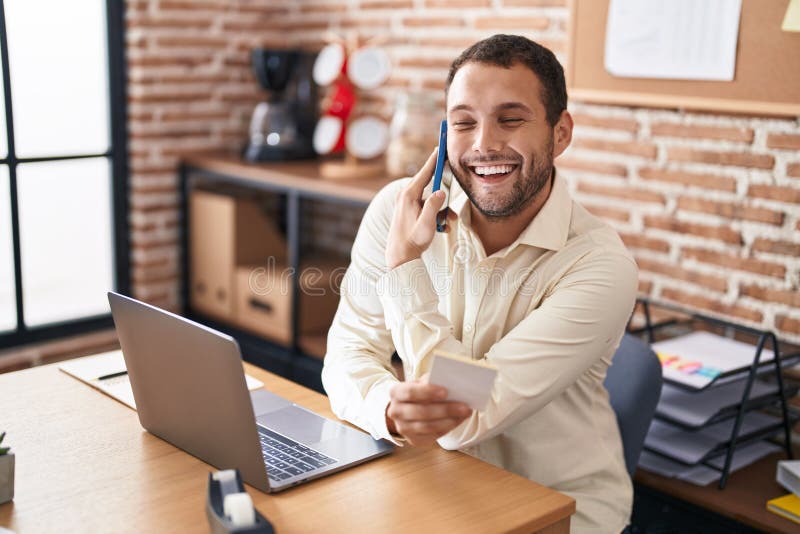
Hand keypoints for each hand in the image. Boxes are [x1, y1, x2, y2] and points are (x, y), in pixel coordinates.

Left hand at [385, 148, 447, 269]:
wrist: (400, 257)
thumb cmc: (412, 241)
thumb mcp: (426, 225)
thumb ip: (434, 207)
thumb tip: (441, 191)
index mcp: (409, 195)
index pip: (425, 171)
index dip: (435, 158)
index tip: (441, 145)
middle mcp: (406, 196)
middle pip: (430, 183)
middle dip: (444, 191)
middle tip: (451, 185)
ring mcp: (407, 203)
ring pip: (431, 198)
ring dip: (442, 208)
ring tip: (448, 223)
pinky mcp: (410, 210)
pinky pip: (427, 207)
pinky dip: (436, 214)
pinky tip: (442, 227)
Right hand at [386, 376, 471, 446]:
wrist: (406, 408)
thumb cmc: (418, 392)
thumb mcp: (421, 382)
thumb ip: (432, 382)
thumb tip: (452, 384)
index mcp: (395, 392)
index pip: (410, 392)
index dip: (428, 392)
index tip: (446, 391)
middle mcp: (395, 411)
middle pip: (421, 412)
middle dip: (445, 409)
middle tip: (464, 406)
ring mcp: (403, 428)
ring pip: (428, 426)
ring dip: (450, 420)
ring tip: (465, 413)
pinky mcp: (413, 440)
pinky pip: (433, 435)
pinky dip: (448, 427)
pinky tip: (458, 420)